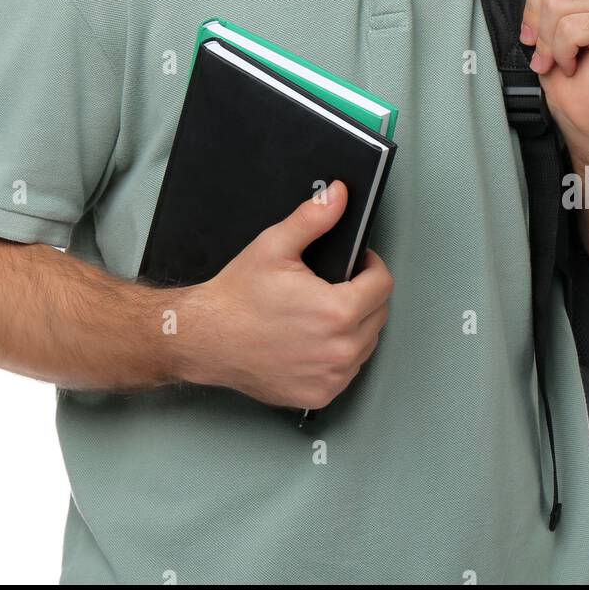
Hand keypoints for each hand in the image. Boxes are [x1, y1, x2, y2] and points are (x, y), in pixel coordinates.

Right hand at [181, 180, 393, 410]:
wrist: (205, 339)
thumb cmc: (237, 297)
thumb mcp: (274, 246)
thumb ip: (313, 218)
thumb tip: (338, 195)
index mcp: (336, 311)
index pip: (383, 284)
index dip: (371, 266)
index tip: (357, 262)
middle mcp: (340, 350)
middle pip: (379, 314)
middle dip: (364, 294)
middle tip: (335, 285)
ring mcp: (331, 377)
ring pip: (366, 343)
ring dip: (356, 325)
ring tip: (324, 311)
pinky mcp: (319, 395)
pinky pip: (348, 370)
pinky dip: (340, 354)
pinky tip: (316, 339)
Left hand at [518, 0, 588, 162]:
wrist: (583, 111)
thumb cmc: (561, 68)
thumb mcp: (539, 20)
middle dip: (532, 11)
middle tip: (543, 41)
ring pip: (554, 3)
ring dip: (547, 40)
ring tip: (560, 56)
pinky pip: (568, 27)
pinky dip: (560, 53)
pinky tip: (573, 63)